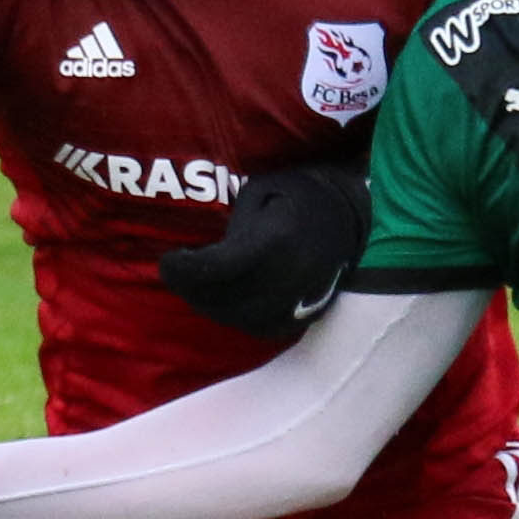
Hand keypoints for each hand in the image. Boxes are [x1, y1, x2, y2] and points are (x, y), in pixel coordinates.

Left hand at [154, 160, 372, 344]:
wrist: (351, 218)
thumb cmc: (299, 196)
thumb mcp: (262, 190)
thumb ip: (233, 224)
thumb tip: (204, 257)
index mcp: (279, 240)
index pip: (220, 267)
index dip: (185, 270)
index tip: (167, 261)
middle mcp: (290, 276)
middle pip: (224, 299)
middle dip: (191, 288)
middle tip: (176, 273)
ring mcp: (299, 302)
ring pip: (238, 318)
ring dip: (208, 304)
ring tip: (194, 285)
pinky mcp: (302, 317)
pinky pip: (256, 328)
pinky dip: (232, 315)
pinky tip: (220, 298)